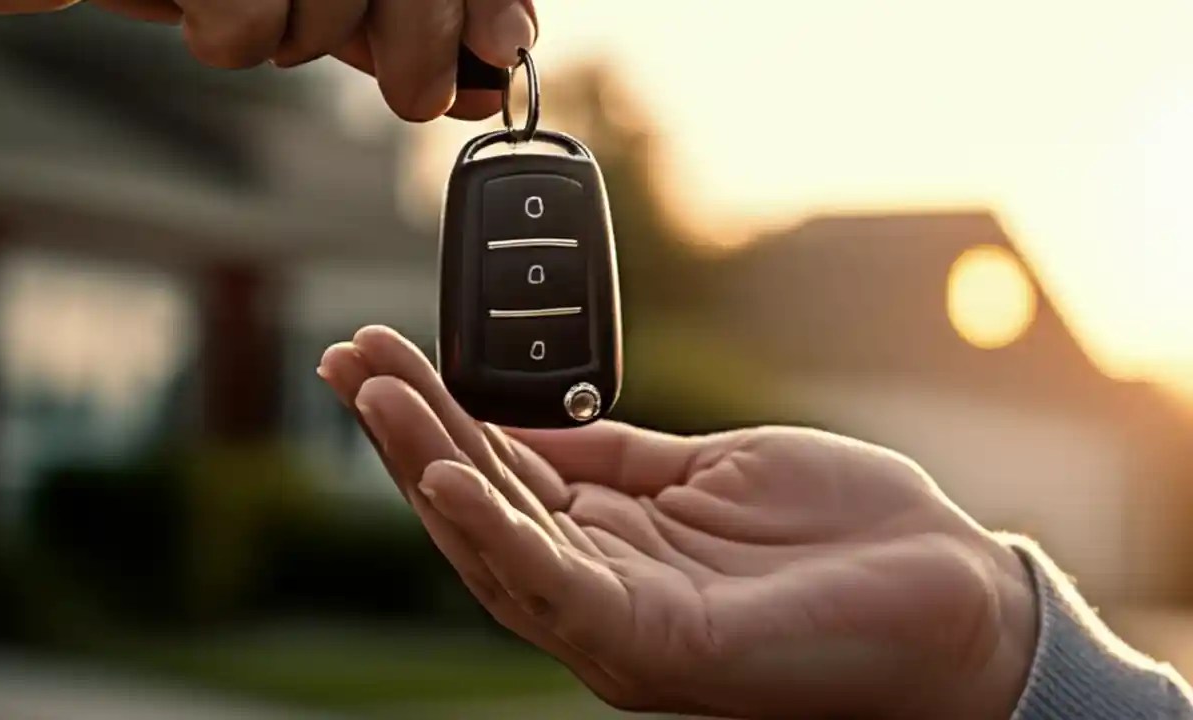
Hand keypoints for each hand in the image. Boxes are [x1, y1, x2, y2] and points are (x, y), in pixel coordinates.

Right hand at [0, 0, 536, 120]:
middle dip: (420, 47)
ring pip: (334, 5)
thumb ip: (400, 24)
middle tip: (409, 90)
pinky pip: (247, 25)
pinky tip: (203, 6)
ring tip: (265, 9)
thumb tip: (482, 76)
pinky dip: (230, 40)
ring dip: (303, 38)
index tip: (501, 50)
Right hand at [316, 326, 1037, 719]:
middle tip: (350, 359)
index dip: (436, 412)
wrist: (948, 591)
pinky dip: (496, 532)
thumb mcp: (707, 469)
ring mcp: (620, 624)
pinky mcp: (653, 645)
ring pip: (496, 544)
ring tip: (378, 397)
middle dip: (408, 429)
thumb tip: (525, 417)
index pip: (498, 471)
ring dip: (429, 467)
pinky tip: (449, 476)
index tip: (381, 352)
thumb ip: (613, 454)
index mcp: (610, 542)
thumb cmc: (839, 534)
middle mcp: (600, 588)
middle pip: (477, 504)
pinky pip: (555, 586)